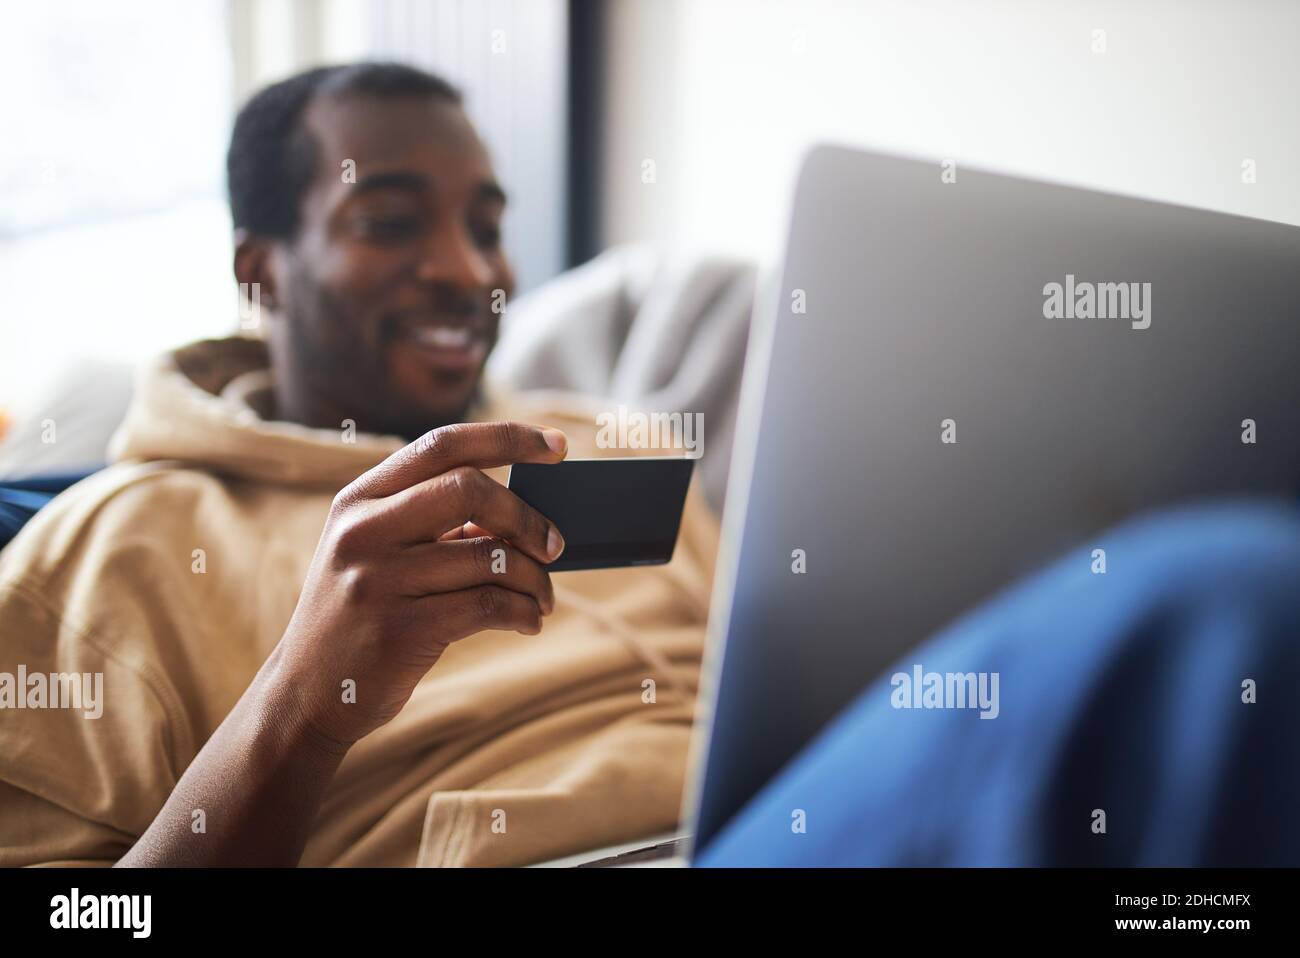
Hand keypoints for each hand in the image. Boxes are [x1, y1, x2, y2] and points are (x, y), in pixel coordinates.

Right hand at [272, 421, 567, 750]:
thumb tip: (524, 511)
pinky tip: (529, 621)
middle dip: (527, 516)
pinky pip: (487, 605)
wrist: (305, 694)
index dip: (507, 438)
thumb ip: (434, 523)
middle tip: (555, 546)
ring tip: (543, 597)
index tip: (557, 445)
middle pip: (470, 488)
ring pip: (488, 555)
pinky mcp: (398, 630)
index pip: (442, 445)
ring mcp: (376, 580)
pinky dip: (523, 612)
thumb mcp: (377, 553)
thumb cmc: (361, 616)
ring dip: (534, 578)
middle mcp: (362, 531)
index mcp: (359, 499)